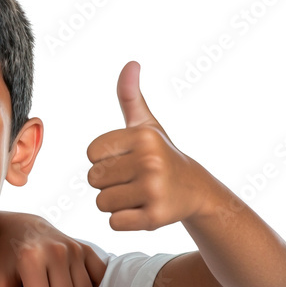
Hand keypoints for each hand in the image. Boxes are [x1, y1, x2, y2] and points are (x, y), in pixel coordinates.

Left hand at [86, 61, 209, 230]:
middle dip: (108, 182)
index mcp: (142, 137)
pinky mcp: (155, 218)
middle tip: (133, 179)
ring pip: (101, 202)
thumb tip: (131, 63)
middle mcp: (150, 161)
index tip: (126, 159)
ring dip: (115, 202)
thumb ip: (130, 96)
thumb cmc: (160, 154)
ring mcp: (154, 190)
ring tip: (138, 193)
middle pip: (93, 179)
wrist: (195, 190)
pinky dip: (123, 220)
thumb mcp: (146, 124)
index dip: (103, 159)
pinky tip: (143, 209)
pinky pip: (114, 222)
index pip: (90, 153)